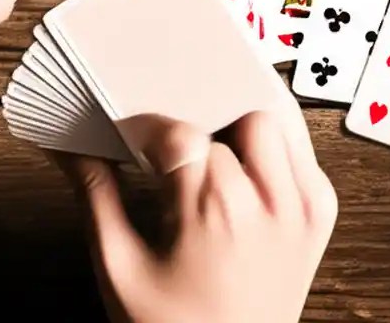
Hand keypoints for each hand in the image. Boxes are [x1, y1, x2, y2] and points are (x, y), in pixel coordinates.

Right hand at [56, 102, 336, 322]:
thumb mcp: (119, 269)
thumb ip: (95, 197)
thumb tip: (66, 148)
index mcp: (214, 211)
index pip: (182, 133)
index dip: (149, 129)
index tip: (131, 138)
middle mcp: (268, 201)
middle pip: (228, 119)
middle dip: (194, 127)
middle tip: (171, 152)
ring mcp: (304, 205)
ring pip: (273, 120)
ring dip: (239, 126)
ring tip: (210, 152)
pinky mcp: (323, 211)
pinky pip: (301, 149)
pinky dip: (274, 145)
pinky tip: (243, 165)